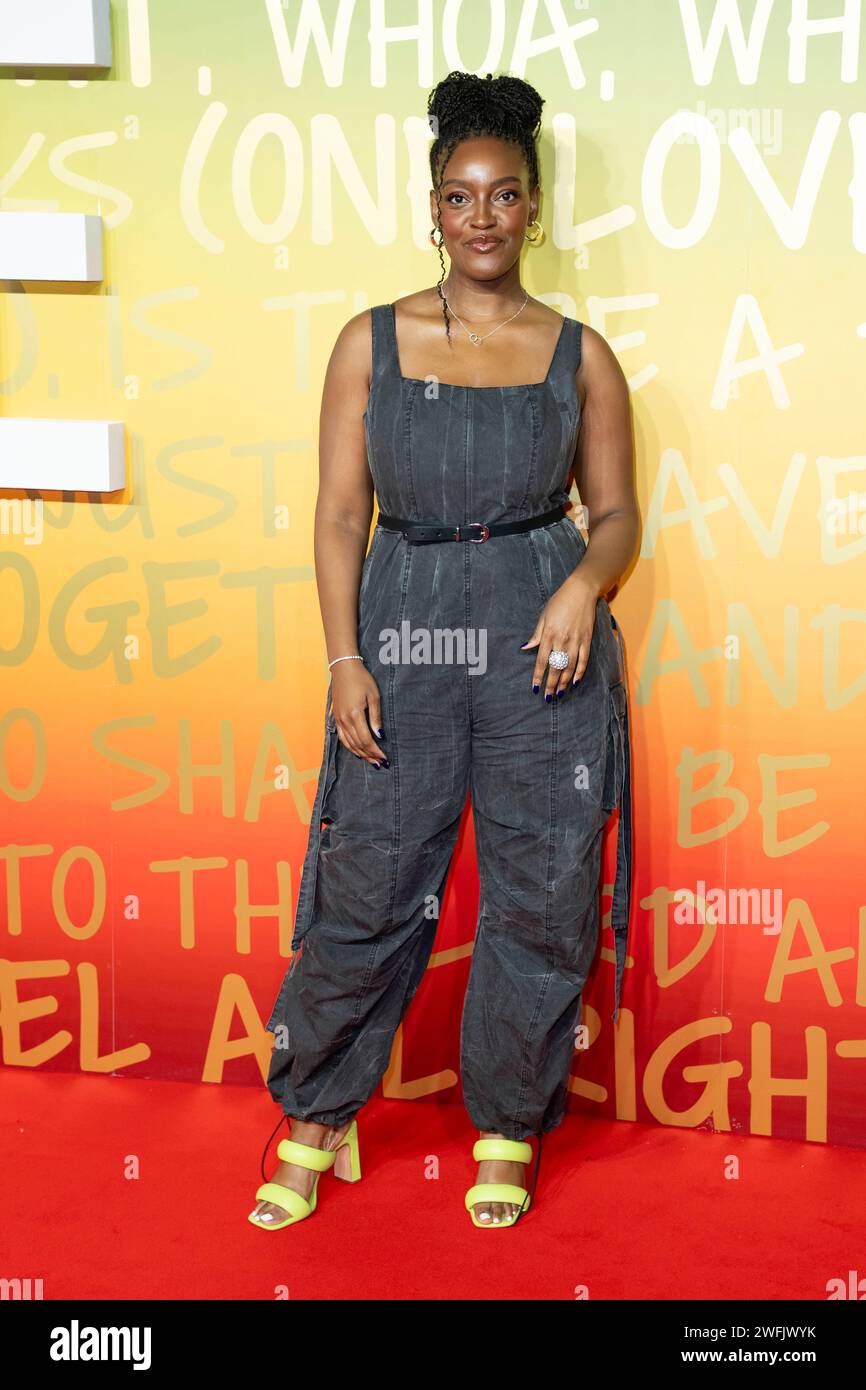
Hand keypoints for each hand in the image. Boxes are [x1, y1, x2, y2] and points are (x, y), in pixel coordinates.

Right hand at [330, 660, 387, 764]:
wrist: (344, 668)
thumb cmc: (361, 679)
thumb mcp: (374, 696)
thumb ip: (376, 718)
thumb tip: (380, 735)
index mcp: (355, 715)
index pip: (366, 740)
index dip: (376, 751)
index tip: (384, 758)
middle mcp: (345, 720)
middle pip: (358, 744)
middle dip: (370, 755)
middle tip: (380, 764)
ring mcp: (338, 719)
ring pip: (349, 743)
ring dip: (360, 754)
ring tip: (371, 761)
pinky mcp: (336, 717)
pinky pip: (341, 737)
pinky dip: (349, 747)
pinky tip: (356, 751)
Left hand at [521, 574, 599, 696]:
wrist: (581, 591)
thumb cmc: (559, 602)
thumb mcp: (543, 616)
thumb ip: (536, 634)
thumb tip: (525, 648)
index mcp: (549, 634)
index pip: (541, 661)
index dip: (538, 676)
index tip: (535, 688)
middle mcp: (562, 640)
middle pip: (555, 667)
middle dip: (550, 684)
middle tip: (548, 697)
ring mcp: (576, 641)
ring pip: (569, 667)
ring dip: (563, 682)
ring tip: (559, 693)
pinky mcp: (587, 640)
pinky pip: (583, 660)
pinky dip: (579, 672)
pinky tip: (575, 682)